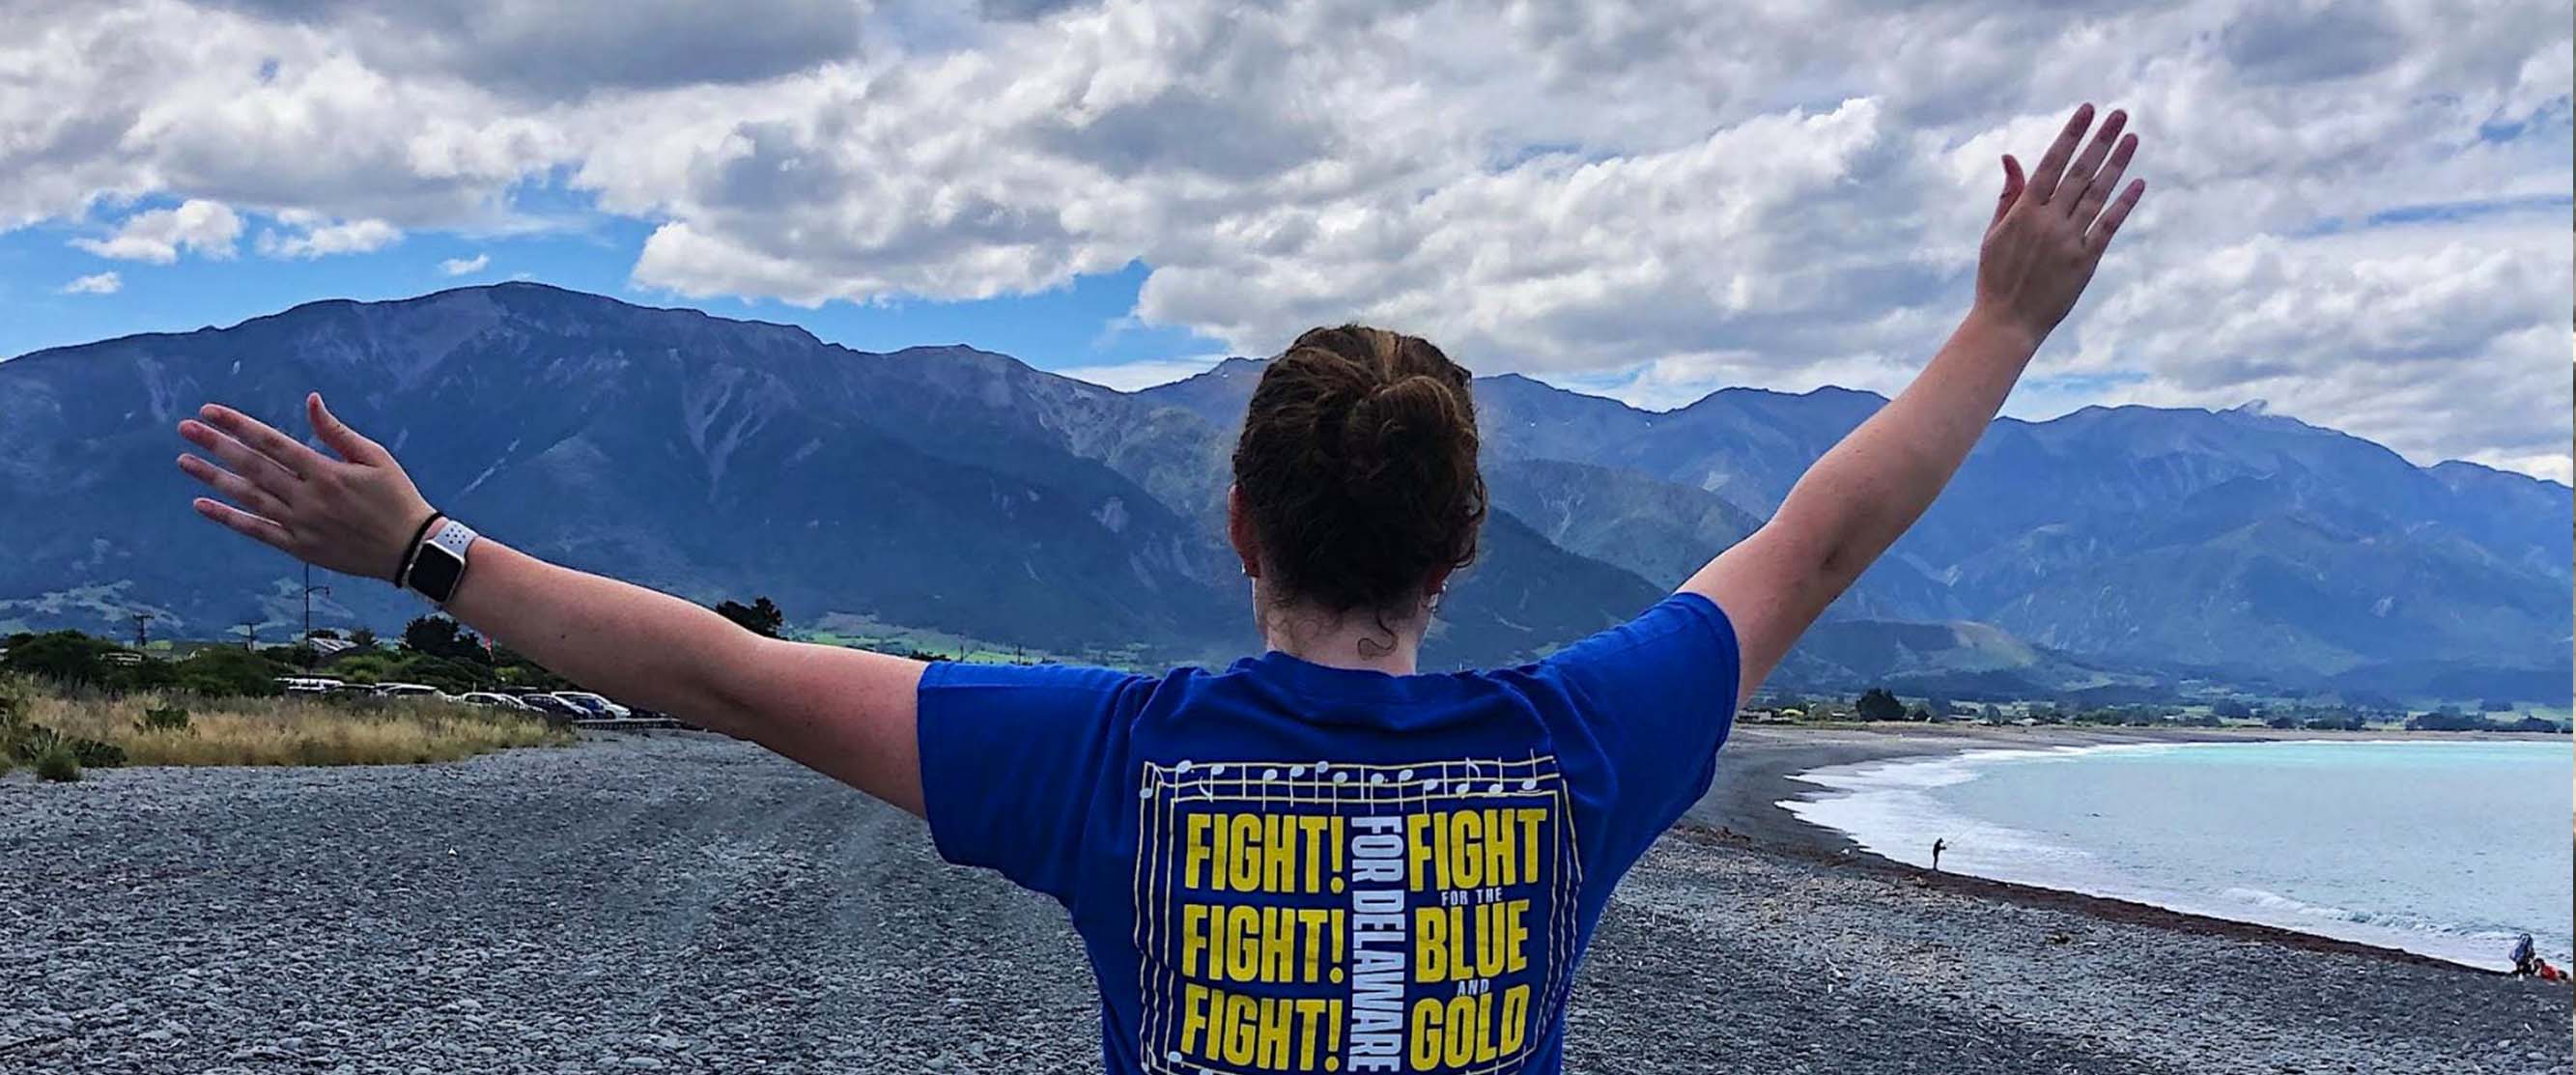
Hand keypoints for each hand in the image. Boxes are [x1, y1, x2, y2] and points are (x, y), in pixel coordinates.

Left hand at [177, 394, 436, 582]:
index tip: (210, 412)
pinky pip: (256, 530)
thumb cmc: (396, 497)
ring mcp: (301, 524)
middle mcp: (308, 498)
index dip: (239, 425)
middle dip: (216, 446)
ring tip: (185, 461)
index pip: (272, 442)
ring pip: (248, 497)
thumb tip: (310, 401)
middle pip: (252, 467)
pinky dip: (228, 518)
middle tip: (185, 429)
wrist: (410, 550)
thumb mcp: (376, 457)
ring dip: (213, 479)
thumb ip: (337, 432)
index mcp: (327, 472)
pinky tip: (203, 505)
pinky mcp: (299, 547)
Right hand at [1975, 103, 2145, 341]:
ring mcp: (2068, 241)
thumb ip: (2008, 195)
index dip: (2071, 134)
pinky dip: (2124, 203)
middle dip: (2100, 140)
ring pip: (2098, 194)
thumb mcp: (1993, 234)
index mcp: (2023, 212)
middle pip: (2080, 172)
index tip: (2087, 110)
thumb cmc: (1996, 277)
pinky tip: (2138, 182)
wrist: (2007, 322)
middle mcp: (2048, 222)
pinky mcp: (2085, 261)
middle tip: (2120, 114)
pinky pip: (2108, 226)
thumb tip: (2012, 158)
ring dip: (2117, 164)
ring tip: (2133, 138)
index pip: (2052, 163)